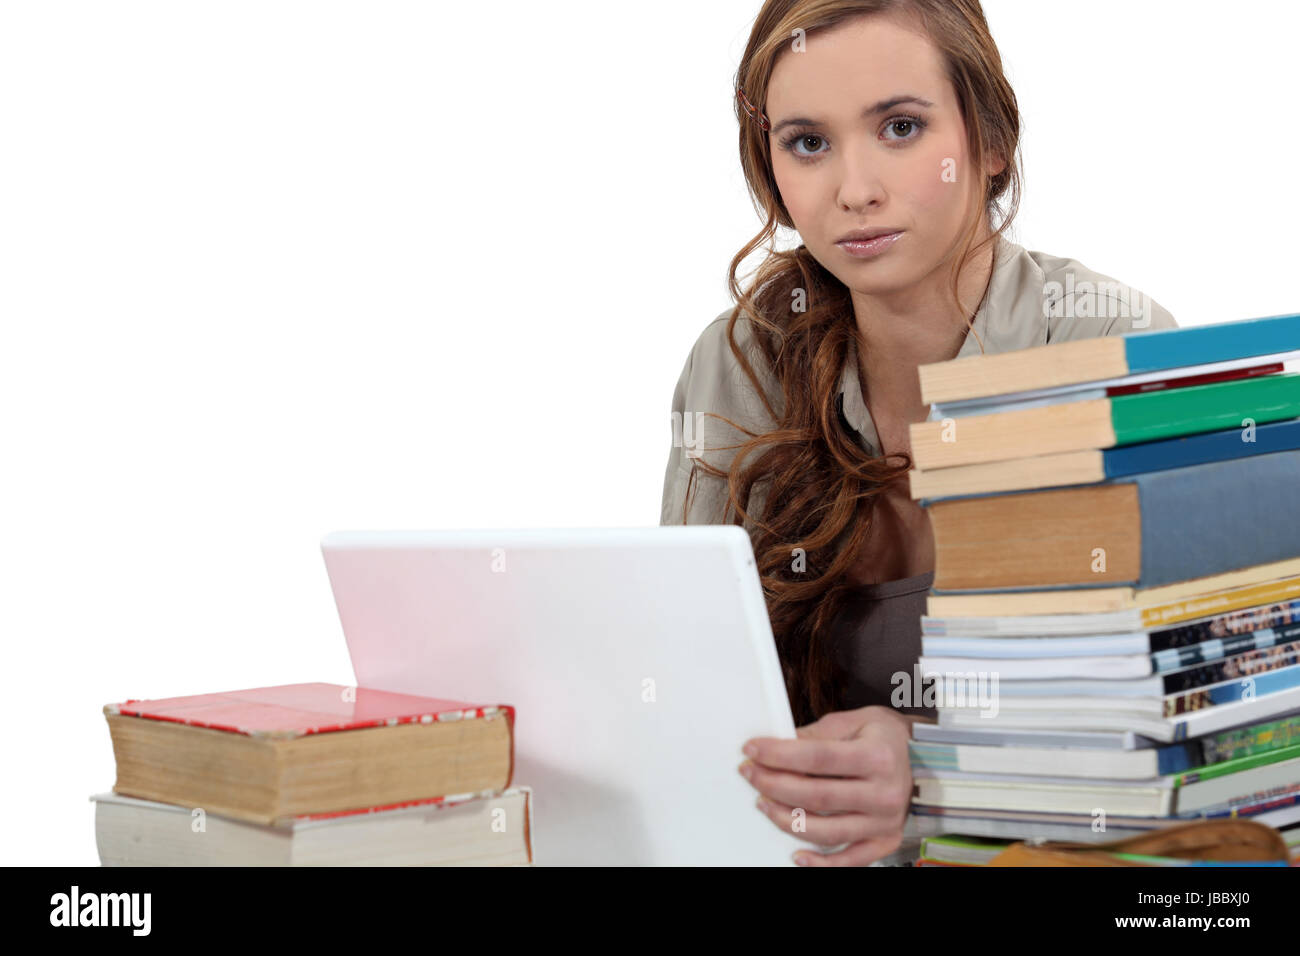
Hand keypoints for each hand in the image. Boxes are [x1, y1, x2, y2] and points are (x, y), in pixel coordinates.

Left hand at [739, 705, 915, 865]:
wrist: (924, 759)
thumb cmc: (885, 737)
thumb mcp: (854, 721)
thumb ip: (818, 734)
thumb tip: (779, 744)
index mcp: (877, 756)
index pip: (817, 757)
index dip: (779, 754)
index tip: (752, 750)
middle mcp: (884, 793)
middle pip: (817, 796)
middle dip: (774, 784)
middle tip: (749, 774)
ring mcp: (885, 822)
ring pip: (826, 831)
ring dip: (786, 819)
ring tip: (763, 803)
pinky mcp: (884, 841)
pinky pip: (850, 860)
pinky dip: (821, 863)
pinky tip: (796, 854)